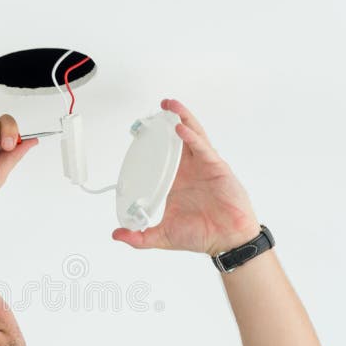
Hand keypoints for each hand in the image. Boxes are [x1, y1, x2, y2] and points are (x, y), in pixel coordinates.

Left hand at [112, 99, 260, 256]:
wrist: (227, 241)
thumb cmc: (202, 234)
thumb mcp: (163, 236)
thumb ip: (139, 237)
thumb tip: (117, 235)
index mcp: (176, 182)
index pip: (162, 156)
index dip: (153, 143)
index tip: (140, 132)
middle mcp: (190, 171)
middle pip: (178, 139)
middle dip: (168, 122)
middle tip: (157, 108)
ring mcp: (204, 166)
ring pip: (192, 136)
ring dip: (181, 118)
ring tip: (170, 105)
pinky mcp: (217, 168)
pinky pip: (203, 148)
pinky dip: (191, 137)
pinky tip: (180, 128)